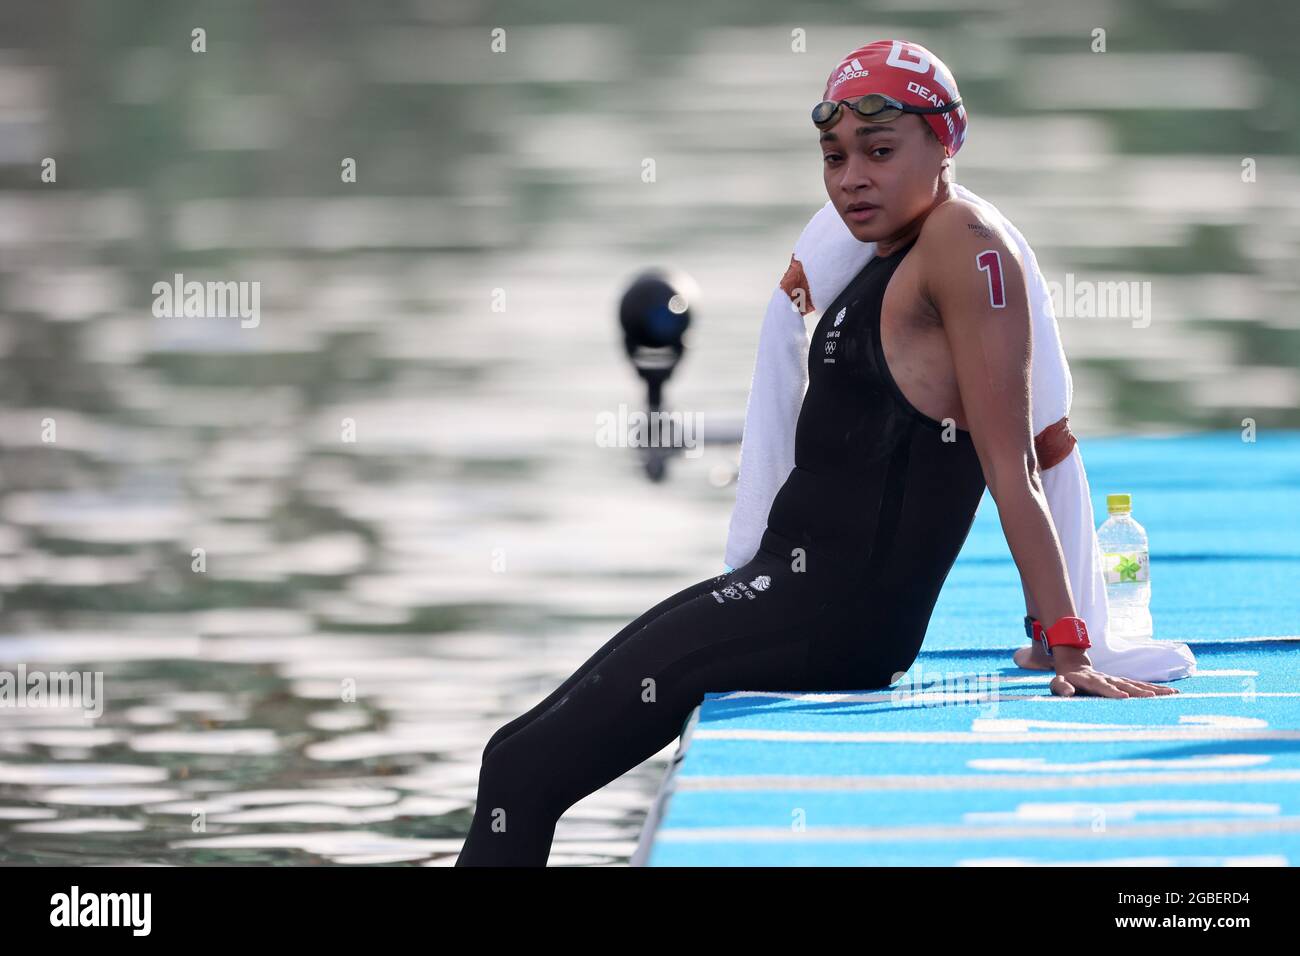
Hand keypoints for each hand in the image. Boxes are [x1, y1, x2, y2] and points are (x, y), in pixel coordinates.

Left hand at [1048, 647, 1179, 697]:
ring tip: (1172, 694)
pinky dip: (1157, 689)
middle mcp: (1108, 679)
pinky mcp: (1125, 682)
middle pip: (1125, 685)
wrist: (1074, 667)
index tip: (1124, 697)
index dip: (1112, 692)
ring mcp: (1118, 680)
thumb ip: (1061, 687)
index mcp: (1091, 681)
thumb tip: (1068, 692)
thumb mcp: (1057, 684)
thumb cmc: (1065, 680)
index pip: (1103, 687)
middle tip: (1154, 697)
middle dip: (1139, 691)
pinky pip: (1142, 685)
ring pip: (1138, 684)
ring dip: (1155, 690)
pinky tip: (1173, 693)